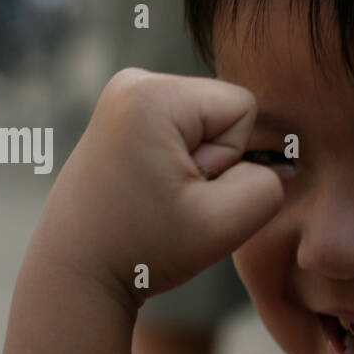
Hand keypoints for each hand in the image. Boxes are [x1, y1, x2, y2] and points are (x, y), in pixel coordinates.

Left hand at [34, 68, 281, 307]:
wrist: (78, 272)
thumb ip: (268, 185)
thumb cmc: (145, 250)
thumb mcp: (226, 224)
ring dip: (195, 164)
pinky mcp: (119, 115)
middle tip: (169, 200)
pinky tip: (147, 190)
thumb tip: (275, 160)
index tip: (186, 192)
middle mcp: (132, 81)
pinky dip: (176, 162)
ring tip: (156, 197)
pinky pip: (182, 130)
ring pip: (206, 122)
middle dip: (213, 160)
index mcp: (154, 95)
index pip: (243, 108)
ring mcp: (121, 96)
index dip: (231, 159)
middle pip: (223, 111)